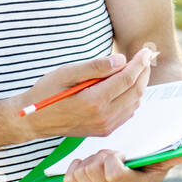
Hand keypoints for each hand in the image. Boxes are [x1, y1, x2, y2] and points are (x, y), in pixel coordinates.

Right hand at [12, 48, 156, 143]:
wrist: (35, 120)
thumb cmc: (47, 92)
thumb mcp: (66, 72)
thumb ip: (95, 66)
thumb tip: (121, 60)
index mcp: (93, 101)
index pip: (127, 79)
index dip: (139, 63)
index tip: (146, 51)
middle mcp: (102, 117)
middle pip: (135, 91)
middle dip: (143, 71)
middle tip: (146, 56)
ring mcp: (105, 126)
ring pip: (134, 102)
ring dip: (140, 84)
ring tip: (138, 67)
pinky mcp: (104, 130)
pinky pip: (127, 112)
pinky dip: (132, 97)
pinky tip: (128, 84)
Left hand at [63, 151, 181, 181]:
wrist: (138, 169)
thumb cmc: (151, 159)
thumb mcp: (165, 155)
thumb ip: (175, 154)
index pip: (113, 174)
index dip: (112, 157)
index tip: (122, 152)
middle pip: (93, 172)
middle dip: (100, 155)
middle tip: (111, 152)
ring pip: (81, 174)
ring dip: (89, 159)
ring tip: (102, 157)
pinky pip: (71, 179)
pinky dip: (75, 166)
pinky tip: (87, 162)